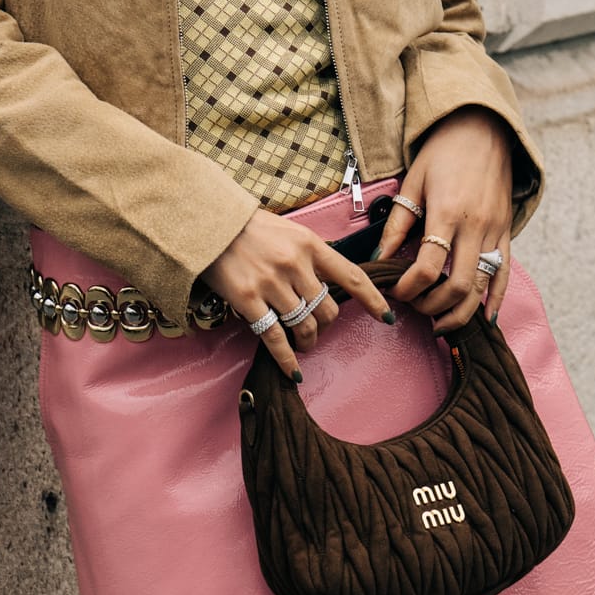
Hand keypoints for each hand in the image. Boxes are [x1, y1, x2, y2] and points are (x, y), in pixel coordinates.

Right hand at [206, 208, 394, 382]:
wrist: (207, 221)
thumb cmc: (248, 227)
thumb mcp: (288, 230)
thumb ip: (309, 255)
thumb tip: (331, 284)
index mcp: (308, 243)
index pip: (352, 275)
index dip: (372, 300)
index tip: (387, 318)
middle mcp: (294, 263)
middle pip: (327, 310)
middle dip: (326, 325)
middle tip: (316, 328)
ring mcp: (271, 282)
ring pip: (304, 326)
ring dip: (307, 342)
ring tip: (303, 344)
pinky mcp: (248, 299)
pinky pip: (275, 339)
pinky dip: (287, 361)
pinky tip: (294, 373)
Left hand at [375, 107, 514, 331]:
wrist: (482, 130)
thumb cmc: (442, 152)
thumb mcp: (414, 180)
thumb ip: (399, 221)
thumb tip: (380, 255)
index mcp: (447, 212)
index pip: (429, 266)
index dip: (409, 287)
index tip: (395, 292)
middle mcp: (475, 226)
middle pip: (458, 285)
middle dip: (433, 306)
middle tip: (415, 308)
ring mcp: (495, 232)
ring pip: (482, 287)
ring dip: (462, 312)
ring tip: (441, 323)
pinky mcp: (507, 233)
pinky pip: (503, 273)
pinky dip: (495, 300)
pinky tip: (484, 317)